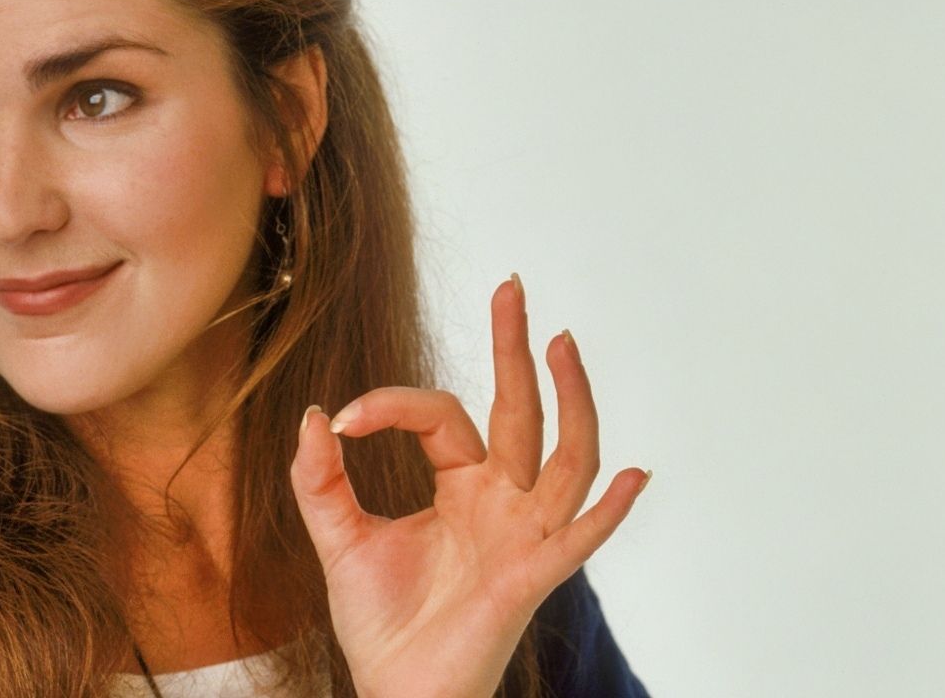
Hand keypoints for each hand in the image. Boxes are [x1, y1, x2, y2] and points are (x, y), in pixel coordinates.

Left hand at [288, 274, 647, 697]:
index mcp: (461, 485)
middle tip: (512, 287)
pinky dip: (608, 510)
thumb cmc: (381, 623)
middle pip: (519, 411)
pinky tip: (631, 475)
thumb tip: (314, 416)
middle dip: (514, 349)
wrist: (393, 690)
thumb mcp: (339, 539)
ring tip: (560, 343)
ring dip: (568, 402)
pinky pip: (578, 540)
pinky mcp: (530, 577)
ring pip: (562, 457)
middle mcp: (501, 501)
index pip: (441, 415)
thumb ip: (321, 480)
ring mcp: (522, 536)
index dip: (391, 406)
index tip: (344, 420)